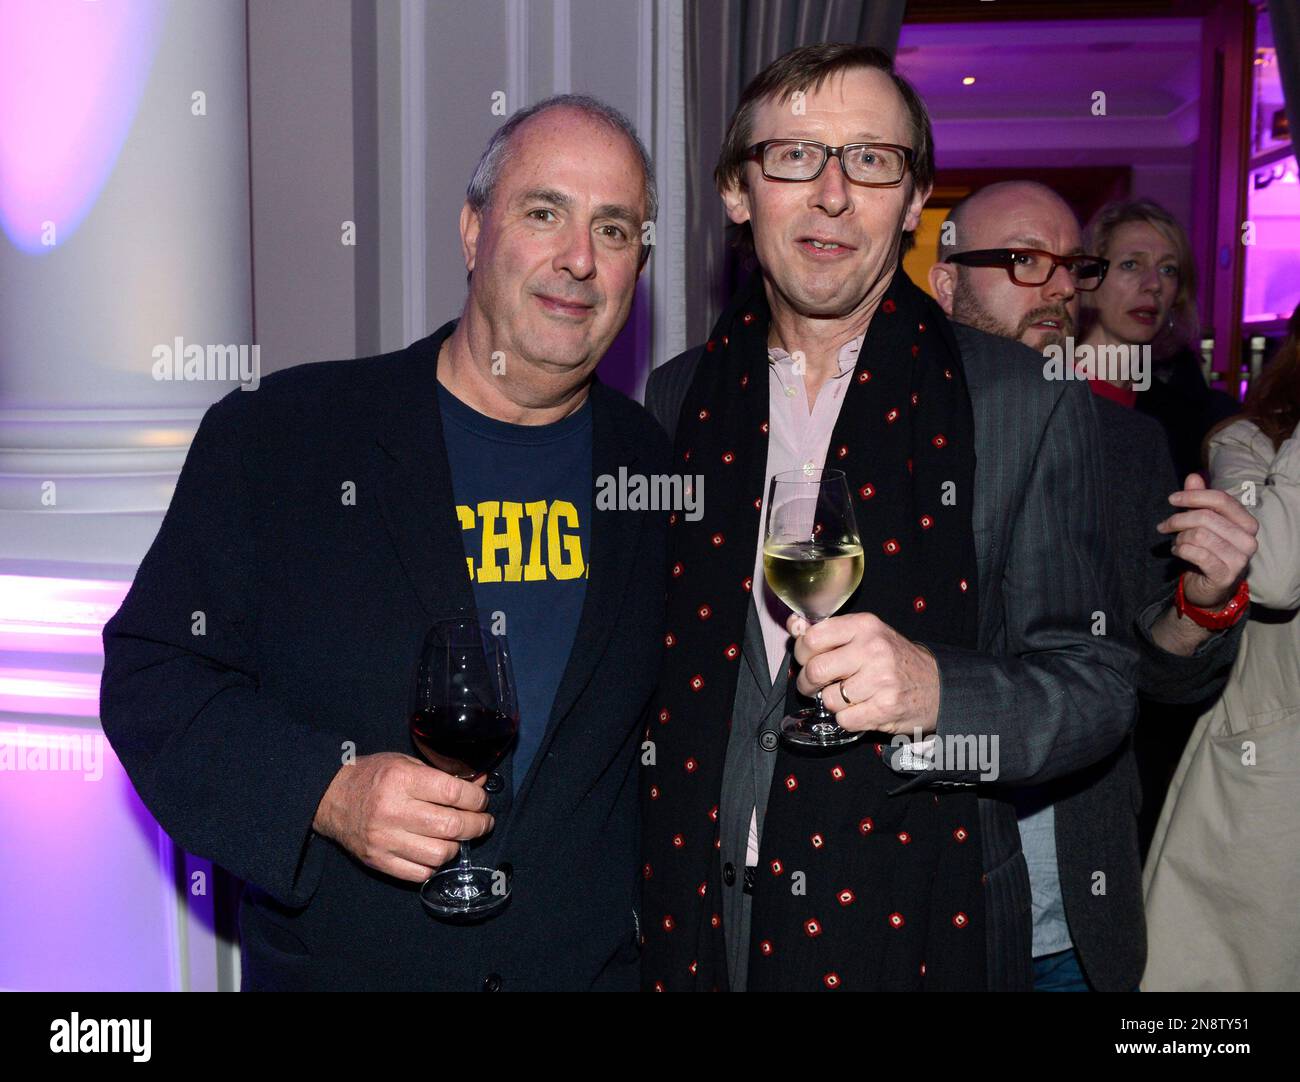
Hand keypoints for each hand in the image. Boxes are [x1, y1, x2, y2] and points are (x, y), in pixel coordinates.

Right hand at [312, 752, 493, 882]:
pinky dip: (434, 864)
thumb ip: (443, 774)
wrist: (330, 798)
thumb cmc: (373, 776)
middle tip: (483, 821)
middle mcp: (394, 811)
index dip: (476, 799)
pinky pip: (420, 873)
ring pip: (440, 854)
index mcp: (402, 779)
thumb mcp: (406, 762)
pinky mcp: (379, 861)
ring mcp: (385, 840)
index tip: (482, 801)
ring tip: (457, 837)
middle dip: (477, 825)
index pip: (453, 793)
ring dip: (457, 846)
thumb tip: (479, 784)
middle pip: (451, 826)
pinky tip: (435, 851)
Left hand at [786, 612, 940, 735]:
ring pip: (828, 698)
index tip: (807, 659)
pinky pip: (844, 719)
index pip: (812, 638)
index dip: (802, 653)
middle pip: (816, 670)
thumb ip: (831, 632)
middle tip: (813, 685)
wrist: (937, 685)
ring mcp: (880, 680)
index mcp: (864, 626)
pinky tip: (859, 708)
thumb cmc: (894, 659)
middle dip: (807, 683)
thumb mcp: (867, 634)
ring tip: (846, 696)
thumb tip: (793, 626)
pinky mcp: (885, 707)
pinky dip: (846, 718)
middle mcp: (873, 649)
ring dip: (830, 702)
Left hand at [1157, 473, 1257, 607]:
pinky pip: (1197, 553)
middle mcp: (1249, 540)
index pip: (1221, 500)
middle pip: (1206, 517)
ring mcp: (1240, 559)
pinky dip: (1181, 550)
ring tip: (1177, 543)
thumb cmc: (1206, 551)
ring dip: (1180, 538)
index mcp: (1247, 523)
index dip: (1194, 496)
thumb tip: (1193, 476)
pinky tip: (1178, 552)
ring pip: (1199, 535)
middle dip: (1179, 519)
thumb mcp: (1202, 523)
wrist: (1209, 589)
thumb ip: (1199, 500)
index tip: (1172, 499)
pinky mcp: (1226, 574)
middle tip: (1165, 526)